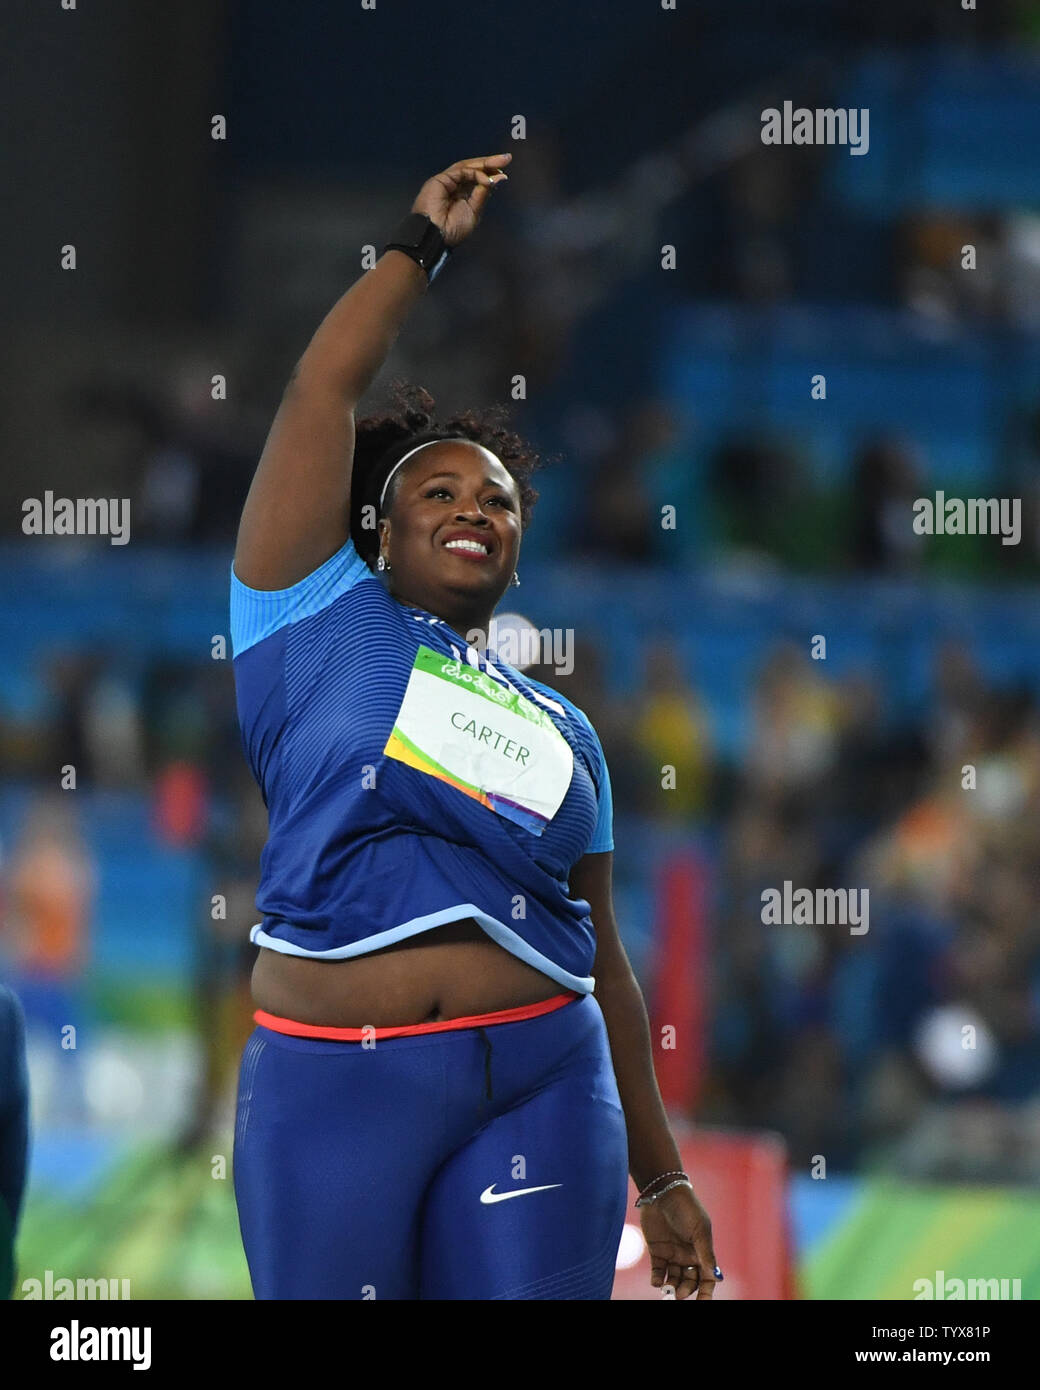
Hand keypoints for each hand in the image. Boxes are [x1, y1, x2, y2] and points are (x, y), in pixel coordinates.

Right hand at [411, 153, 510, 247]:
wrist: (435, 235)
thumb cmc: (452, 230)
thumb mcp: (474, 211)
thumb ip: (483, 193)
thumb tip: (498, 177)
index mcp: (462, 196)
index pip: (477, 180)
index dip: (491, 175)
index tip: (504, 174)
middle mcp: (454, 186)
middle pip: (473, 170)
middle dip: (490, 163)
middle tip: (506, 158)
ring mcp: (447, 181)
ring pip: (467, 167)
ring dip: (485, 163)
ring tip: (501, 161)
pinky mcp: (441, 179)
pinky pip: (461, 171)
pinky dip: (475, 173)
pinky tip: (486, 178)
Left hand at [640, 1183, 718, 1299]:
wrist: (663, 1192)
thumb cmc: (687, 1209)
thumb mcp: (699, 1231)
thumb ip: (706, 1254)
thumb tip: (717, 1278)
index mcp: (702, 1252)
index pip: (706, 1278)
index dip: (705, 1293)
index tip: (702, 1302)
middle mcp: (688, 1256)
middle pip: (690, 1282)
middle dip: (686, 1290)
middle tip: (678, 1295)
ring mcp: (672, 1254)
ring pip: (674, 1279)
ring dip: (672, 1288)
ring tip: (668, 1290)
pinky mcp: (657, 1251)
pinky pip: (658, 1271)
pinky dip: (657, 1280)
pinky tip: (656, 1282)